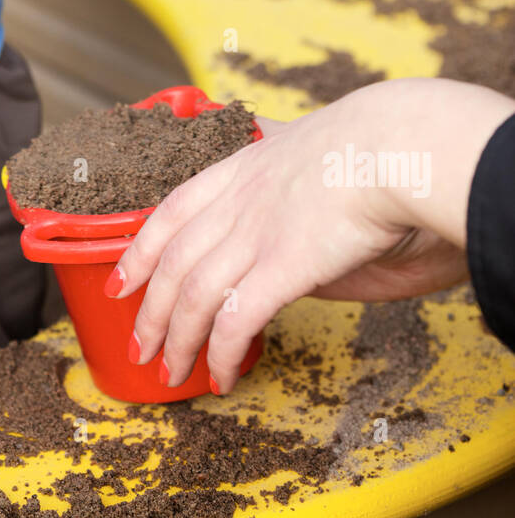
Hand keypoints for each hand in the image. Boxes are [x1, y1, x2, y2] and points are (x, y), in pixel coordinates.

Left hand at [106, 79, 514, 394]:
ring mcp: (255, 233)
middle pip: (173, 262)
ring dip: (177, 341)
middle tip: (138, 345)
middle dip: (149, 311)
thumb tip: (290, 227)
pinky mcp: (282, 266)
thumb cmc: (374, 143)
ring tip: (171, 372)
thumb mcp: (313, 150)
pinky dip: (220, 353)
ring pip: (192, 296)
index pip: (171, 212)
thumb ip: (289, 188)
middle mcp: (237, 201)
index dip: (140, 250)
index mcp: (241, 168)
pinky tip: (221, 374)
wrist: (394, 144)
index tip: (122, 280)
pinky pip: (235, 320)